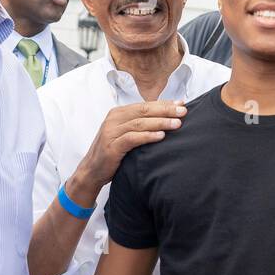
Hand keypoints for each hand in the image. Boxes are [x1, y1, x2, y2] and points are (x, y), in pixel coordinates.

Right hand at [70, 100, 186, 203]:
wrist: (91, 171)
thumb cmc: (113, 152)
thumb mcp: (124, 134)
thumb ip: (140, 124)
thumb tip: (165, 117)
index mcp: (118, 113)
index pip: (144, 105)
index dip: (164, 103)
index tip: (182, 104)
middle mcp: (113, 119)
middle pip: (144, 111)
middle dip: (165, 110)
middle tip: (183, 112)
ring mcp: (111, 132)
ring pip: (139, 123)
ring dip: (160, 122)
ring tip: (177, 124)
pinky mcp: (111, 146)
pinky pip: (132, 138)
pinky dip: (147, 136)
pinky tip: (161, 136)